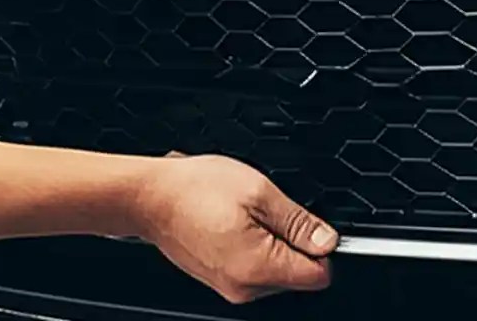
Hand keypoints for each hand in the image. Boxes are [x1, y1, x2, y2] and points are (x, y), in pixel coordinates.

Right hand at [131, 153, 338, 303]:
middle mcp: (243, 287)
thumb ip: (299, 222)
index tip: (309, 224)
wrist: (149, 196)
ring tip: (246, 215)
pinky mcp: (220, 278)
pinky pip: (254, 267)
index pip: (318, 275)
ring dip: (274, 242)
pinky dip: (255, 245)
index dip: (322, 246)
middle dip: (295, 242)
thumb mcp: (260, 192)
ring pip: (277, 270)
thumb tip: (327, 241)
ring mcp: (229, 286)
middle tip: (268, 212)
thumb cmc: (194, 189)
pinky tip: (235, 223)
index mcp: (257, 268)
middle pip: (298, 274)